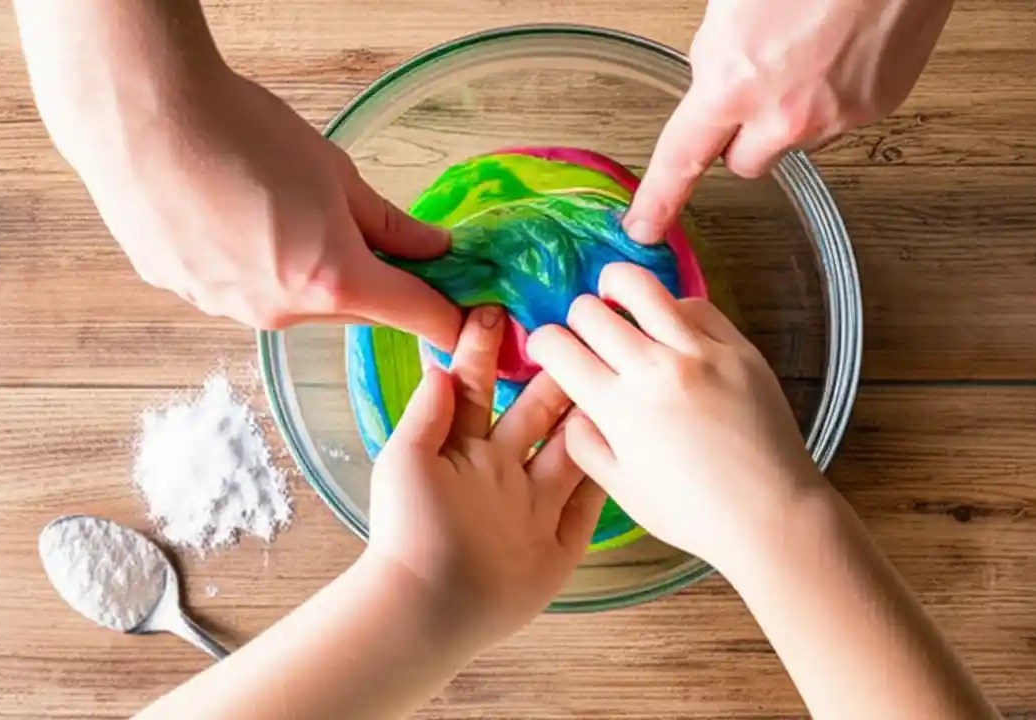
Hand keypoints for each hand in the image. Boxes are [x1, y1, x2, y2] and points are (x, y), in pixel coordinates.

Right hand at [50, 64, 461, 346]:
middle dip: (369, 281)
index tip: (465, 316)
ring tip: (276, 208)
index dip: (449, 317)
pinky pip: (240, 290)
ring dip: (303, 272)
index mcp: (334, 282)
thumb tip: (431, 249)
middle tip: (360, 231)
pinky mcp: (187, 295)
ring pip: (293, 302)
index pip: (416, 317)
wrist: (142, 116)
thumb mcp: (336, 172)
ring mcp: (230, 310)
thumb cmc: (242, 132)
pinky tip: (230, 217)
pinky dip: (250, 265)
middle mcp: (283, 313)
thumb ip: (389, 223)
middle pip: (352, 309)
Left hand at [367, 306, 604, 644]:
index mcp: (461, 450)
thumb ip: (427, 414)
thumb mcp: (405, 461)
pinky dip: (608, 473)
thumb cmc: (409, 531)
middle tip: (581, 335)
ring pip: (570, 451)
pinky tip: (630, 440)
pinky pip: (590, 502)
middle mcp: (500, 472)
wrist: (430, 606)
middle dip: (555, 375)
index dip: (484, 351)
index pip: (477, 388)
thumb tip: (438, 363)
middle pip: (535, 413)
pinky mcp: (559, 542)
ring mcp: (532, 506)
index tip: (496, 310)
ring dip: (590, 416)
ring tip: (615, 375)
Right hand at [527, 264, 824, 566]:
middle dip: (576, 319)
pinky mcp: (737, 347)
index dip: (542, 344)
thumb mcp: (621, 489)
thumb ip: (584, 443)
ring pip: (640, 286)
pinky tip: (672, 327)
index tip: (549, 351)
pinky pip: (694, 303)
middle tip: (587, 336)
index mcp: (618, 408)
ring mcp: (699, 352)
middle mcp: (654, 368)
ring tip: (617, 300)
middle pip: (590, 310)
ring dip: (617, 289)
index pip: (557, 347)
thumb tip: (573, 405)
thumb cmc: (692, 513)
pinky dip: (672, 308)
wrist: (771, 514)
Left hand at [624, 0, 953, 242]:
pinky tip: (838, 48)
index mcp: (734, 83)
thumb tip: (713, 78)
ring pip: (796, 140)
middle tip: (752, 88)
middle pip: (745, 164)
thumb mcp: (731, 5)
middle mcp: (786, 114)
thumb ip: (716, 55)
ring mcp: (837, 115)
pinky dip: (833, 95)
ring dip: (790, 113)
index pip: (682, 160)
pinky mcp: (878, 105)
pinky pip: (840, 119)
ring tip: (806, 50)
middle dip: (740, 137)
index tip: (645, 228)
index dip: (659, 201)